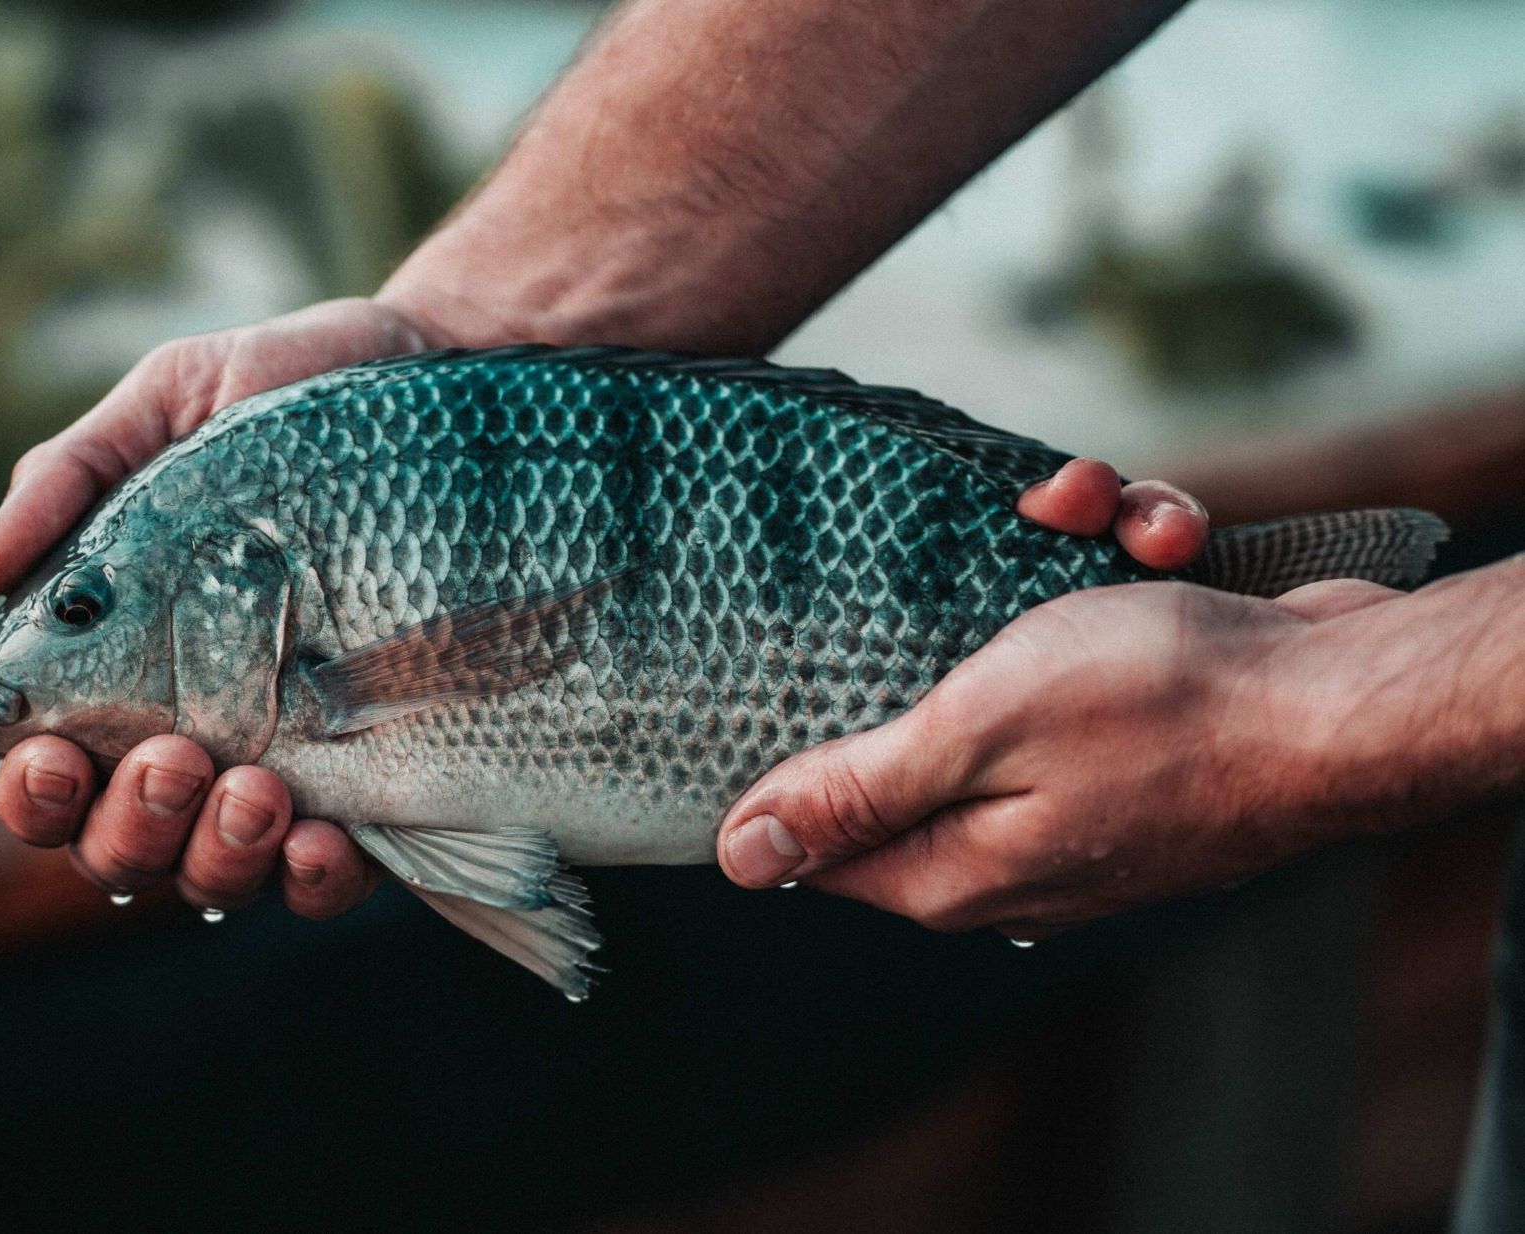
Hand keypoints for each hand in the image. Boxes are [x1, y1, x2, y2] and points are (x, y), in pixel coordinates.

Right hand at [0, 298, 445, 918]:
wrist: (430, 377)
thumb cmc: (287, 398)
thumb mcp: (173, 405)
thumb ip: (72, 478)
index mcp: (121, 668)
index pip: (53, 774)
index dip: (36, 794)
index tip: (51, 755)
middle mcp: (193, 738)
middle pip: (121, 849)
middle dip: (130, 828)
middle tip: (170, 757)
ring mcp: (286, 772)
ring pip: (215, 879)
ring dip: (217, 857)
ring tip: (253, 790)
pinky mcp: (379, 785)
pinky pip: (330, 879)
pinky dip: (313, 879)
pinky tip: (320, 839)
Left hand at [713, 459, 1277, 933]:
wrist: (1350, 692)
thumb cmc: (1165, 707)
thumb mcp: (979, 731)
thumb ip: (859, 790)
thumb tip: (740, 857)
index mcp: (954, 867)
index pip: (824, 841)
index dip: (792, 757)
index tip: (784, 666)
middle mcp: (1011, 842)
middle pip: (910, 733)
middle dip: (934, 629)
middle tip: (970, 552)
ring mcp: (1081, 790)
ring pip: (1009, 660)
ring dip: (1045, 564)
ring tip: (1093, 513)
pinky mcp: (1143, 732)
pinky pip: (1090, 645)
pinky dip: (1117, 573)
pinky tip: (1158, 539)